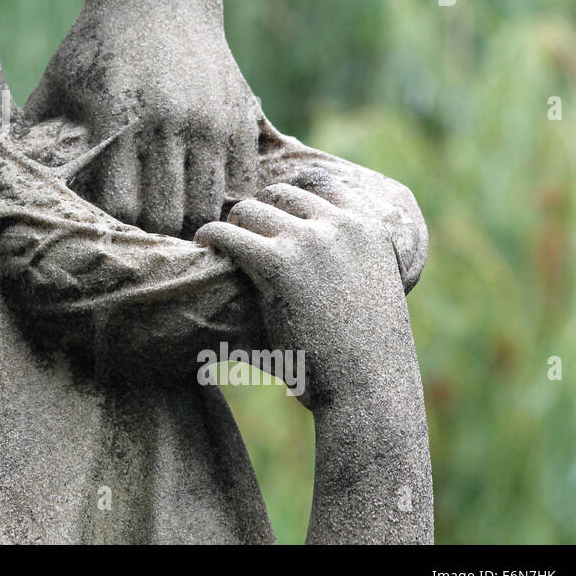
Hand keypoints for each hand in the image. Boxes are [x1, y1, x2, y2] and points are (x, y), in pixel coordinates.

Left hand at [24, 0, 259, 237]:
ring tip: (172, 215)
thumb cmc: (96, 43)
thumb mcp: (57, 81)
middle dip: (151, 229)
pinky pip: (240, 182)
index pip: (121, 204)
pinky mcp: (240, 115)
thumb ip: (30, 131)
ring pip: (207, 205)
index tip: (106, 222)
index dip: (113, 222)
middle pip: (166, 213)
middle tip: (140, 228)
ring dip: (189, 218)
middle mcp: (168, 121)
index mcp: (118, 117)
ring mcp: (209, 119)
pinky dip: (224, 197)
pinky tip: (202, 190)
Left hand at [194, 182, 418, 410]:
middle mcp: (342, 226)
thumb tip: (315, 258)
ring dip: (232, 228)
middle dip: (257, 215)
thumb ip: (348, 262)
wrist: (368, 391)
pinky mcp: (277, 263)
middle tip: (240, 239)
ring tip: (221, 248)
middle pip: (280, 195)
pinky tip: (203, 250)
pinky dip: (210, 238)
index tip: (269, 219)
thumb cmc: (366, 357)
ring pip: (250, 210)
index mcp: (370, 228)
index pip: (320, 185)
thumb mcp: (372, 294)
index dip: (288, 200)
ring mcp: (309, 241)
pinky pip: (227, 233)